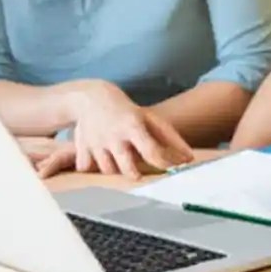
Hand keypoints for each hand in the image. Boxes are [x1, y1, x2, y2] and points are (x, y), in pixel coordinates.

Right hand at [66, 80, 193, 178]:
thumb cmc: (125, 110)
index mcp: (133, 125)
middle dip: (135, 174)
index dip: (163, 164)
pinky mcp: (81, 147)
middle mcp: (114, 135)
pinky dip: (91, 166)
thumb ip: (169, 137)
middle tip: (138, 172)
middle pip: (128, 167)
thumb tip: (189, 158)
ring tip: (118, 160)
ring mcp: (96, 142)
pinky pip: (86, 167)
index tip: (168, 169)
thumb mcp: (148, 118)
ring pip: (108, 170)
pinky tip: (96, 158)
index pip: (152, 152)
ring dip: (115, 169)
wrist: (89, 97)